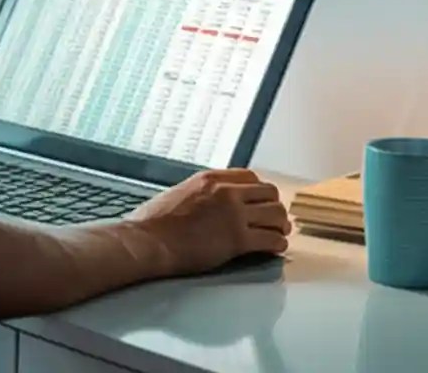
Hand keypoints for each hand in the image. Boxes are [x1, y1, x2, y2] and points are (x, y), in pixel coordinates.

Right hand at [124, 168, 290, 277]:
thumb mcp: (177, 193)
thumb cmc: (152, 223)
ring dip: (280, 225)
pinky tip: (274, 249)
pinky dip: (277, 245)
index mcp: (210, 179)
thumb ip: (197, 194)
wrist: (147, 241)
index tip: (261, 200)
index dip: (260, 190)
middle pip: (269, 193)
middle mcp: (226, 193)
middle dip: (274, 206)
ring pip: (276, 214)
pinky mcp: (237, 240)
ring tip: (279, 234)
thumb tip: (202, 202)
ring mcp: (234, 215)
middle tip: (274, 219)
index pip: (249, 177)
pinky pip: (271, 240)